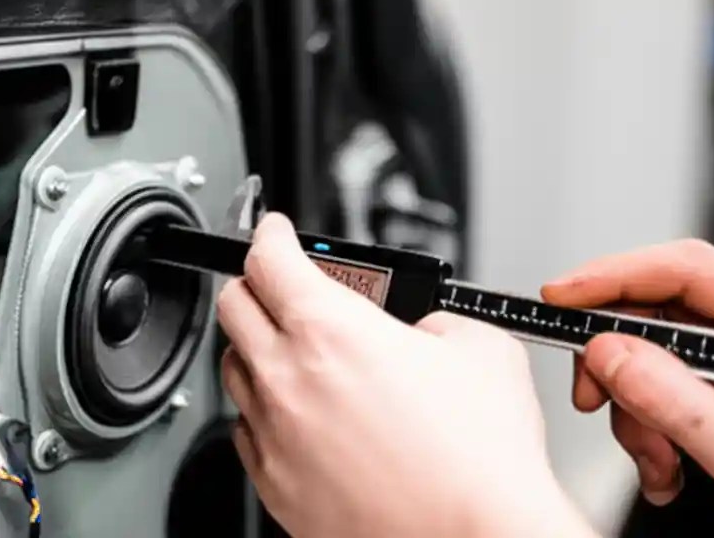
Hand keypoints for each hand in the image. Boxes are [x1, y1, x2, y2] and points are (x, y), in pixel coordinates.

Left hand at [218, 213, 594, 537]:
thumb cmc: (480, 462)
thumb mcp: (480, 348)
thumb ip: (435, 320)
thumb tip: (422, 329)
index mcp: (330, 330)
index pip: (269, 257)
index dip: (270, 233)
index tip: (273, 232)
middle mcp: (287, 378)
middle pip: (234, 306)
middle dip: (254, 282)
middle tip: (277, 284)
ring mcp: (274, 433)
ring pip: (233, 368)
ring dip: (255, 348)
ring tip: (292, 352)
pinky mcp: (273, 482)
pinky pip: (245, 430)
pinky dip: (263, 412)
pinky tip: (296, 414)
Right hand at [544, 239, 713, 534]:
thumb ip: (677, 401)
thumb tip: (609, 352)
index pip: (688, 270)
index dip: (616, 275)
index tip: (561, 297)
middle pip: (663, 310)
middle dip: (618, 361)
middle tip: (592, 397)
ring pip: (659, 353)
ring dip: (636, 408)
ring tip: (655, 462)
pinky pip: (673, 384)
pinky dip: (654, 424)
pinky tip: (668, 465)